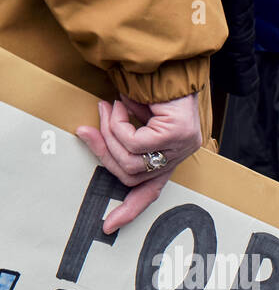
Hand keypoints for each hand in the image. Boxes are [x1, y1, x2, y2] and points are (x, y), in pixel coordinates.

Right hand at [75, 93, 202, 233]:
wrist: (168, 63)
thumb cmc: (148, 89)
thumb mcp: (131, 118)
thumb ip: (121, 136)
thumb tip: (92, 138)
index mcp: (169, 158)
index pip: (151, 192)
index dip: (130, 209)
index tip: (110, 226)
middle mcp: (177, 156)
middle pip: (130, 176)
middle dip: (103, 153)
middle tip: (88, 129)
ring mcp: (180, 147)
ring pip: (129, 161)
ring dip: (109, 135)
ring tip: (108, 109)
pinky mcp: (177, 135)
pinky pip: (134, 142)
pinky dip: (118, 124)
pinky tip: (120, 106)